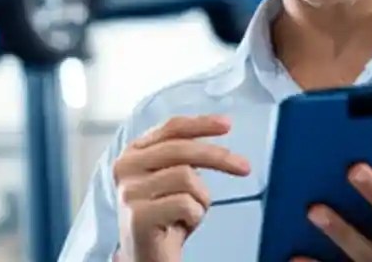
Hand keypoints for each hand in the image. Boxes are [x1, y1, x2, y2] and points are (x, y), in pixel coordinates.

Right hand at [113, 115, 251, 261]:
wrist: (147, 259)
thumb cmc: (165, 217)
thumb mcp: (172, 179)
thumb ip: (182, 155)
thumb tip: (221, 125)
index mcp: (133, 153)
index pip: (171, 128)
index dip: (201, 124)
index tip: (227, 124)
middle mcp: (126, 168)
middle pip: (182, 149)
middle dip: (219, 157)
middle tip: (245, 167)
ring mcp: (130, 192)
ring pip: (187, 177)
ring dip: (201, 199)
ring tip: (191, 214)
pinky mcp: (138, 216)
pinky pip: (186, 204)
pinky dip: (195, 216)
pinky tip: (182, 226)